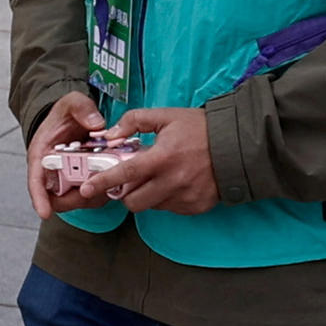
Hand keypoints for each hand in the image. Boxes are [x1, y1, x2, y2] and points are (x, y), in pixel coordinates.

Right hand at [25, 88, 108, 220]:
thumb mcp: (72, 102)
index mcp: (41, 154)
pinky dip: (102, 191)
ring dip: (92, 196)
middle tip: (92, 192)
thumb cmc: (66, 114)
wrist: (74, 119)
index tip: (45, 213)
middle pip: (59, 197)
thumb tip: (96, 124)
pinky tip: (114, 179)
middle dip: (74, 200)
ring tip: (107, 183)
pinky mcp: (84, 182)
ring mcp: (68, 179)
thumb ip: (82, 108)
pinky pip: (93, 194)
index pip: (36, 181)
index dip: (39, 198)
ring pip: (78, 199)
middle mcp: (52, 171)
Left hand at [98, 104, 219, 214]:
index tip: (88, 187)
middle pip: (134, 201)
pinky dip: (166, 199)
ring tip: (158, 177)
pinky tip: (176, 182)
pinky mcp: (195, 207)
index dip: (103, 181)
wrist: (238, 146)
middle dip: (126, 193)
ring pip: (151, 207)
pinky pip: (170, 209)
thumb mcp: (167, 116)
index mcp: (163, 157)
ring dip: (148, 195)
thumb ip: (135, 121)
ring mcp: (185, 197)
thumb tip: (111, 134)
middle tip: (130, 181)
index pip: (125, 174)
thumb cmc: (201, 129)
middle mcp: (172, 181)